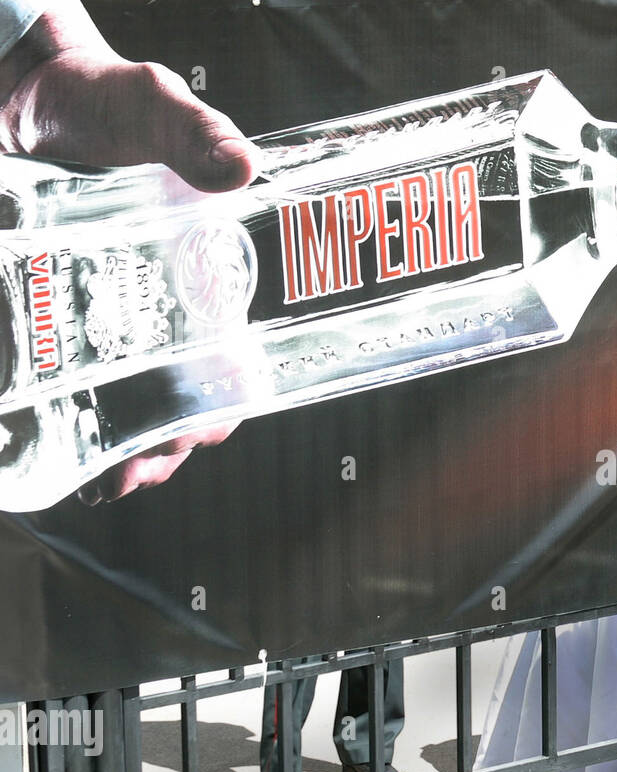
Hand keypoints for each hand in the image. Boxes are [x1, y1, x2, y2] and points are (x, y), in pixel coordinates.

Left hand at [0, 2, 255, 502]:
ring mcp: (100, 317)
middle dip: (158, 452)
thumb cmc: (102, 98)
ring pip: (118, 409)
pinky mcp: (49, 312)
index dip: (217, 410)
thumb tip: (240, 170)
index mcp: (200, 280)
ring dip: (112, 455)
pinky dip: (59, 422)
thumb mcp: (151, 107)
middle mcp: (156, 310)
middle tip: (128, 475)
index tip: (198, 434)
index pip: (225, 366)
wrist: (24, 89)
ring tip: (95, 484)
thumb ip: (191, 131)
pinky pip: (60, 382)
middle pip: (172, 406)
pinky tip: (47, 446)